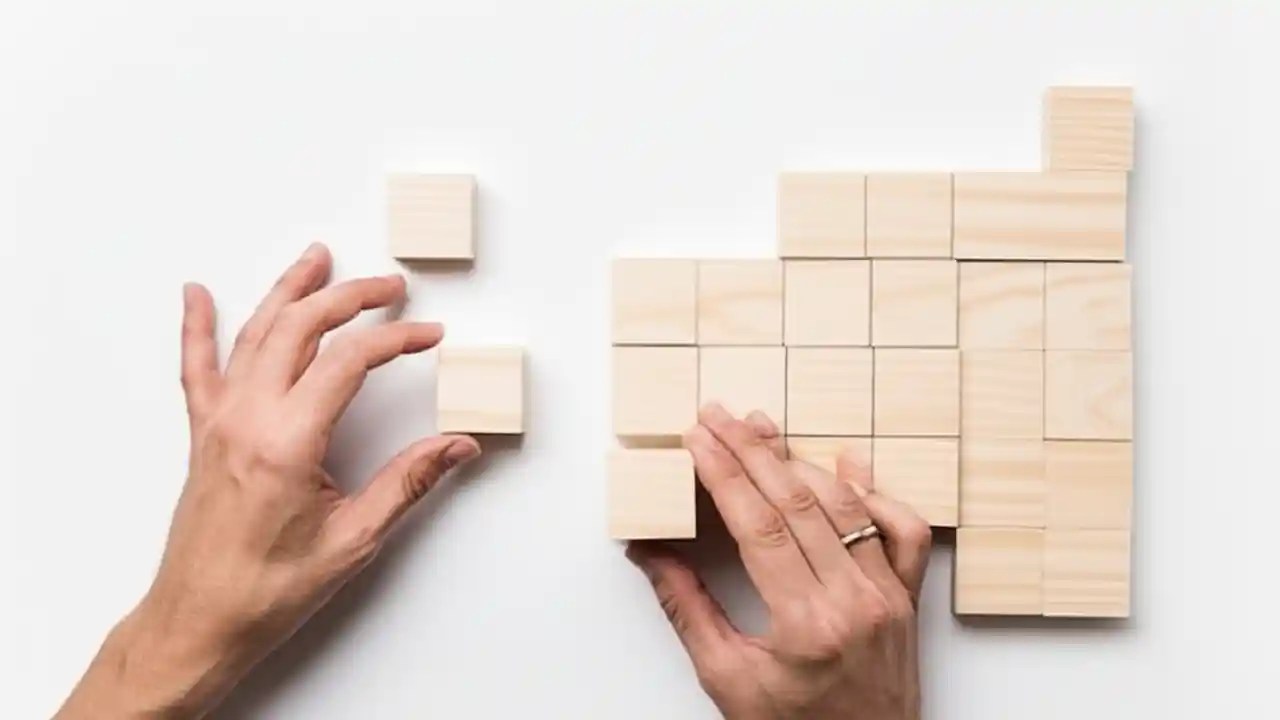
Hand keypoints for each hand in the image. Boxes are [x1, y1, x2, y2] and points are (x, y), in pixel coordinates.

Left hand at [57, 244, 481, 718]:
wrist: (198, 622)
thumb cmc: (267, 590)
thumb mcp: (352, 541)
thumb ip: (407, 483)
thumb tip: (457, 445)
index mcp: (286, 442)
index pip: (348, 362)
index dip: (394, 339)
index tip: (427, 335)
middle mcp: (247, 419)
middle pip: (300, 329)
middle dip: (349, 297)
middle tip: (390, 286)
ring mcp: (219, 422)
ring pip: (254, 334)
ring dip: (289, 292)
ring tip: (317, 259)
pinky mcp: (204, 434)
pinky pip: (197, 368)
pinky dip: (197, 327)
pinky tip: (197, 295)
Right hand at [629, 405, 931, 719]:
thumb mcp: (727, 681)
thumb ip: (687, 610)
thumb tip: (651, 553)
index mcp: (806, 624)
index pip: (757, 524)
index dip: (724, 473)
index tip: (697, 438)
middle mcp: (855, 602)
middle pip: (797, 502)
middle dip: (751, 450)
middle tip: (718, 414)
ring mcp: (887, 597)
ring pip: (846, 506)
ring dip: (799, 459)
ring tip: (762, 428)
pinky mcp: (907, 599)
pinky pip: (902, 530)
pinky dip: (875, 492)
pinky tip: (847, 463)